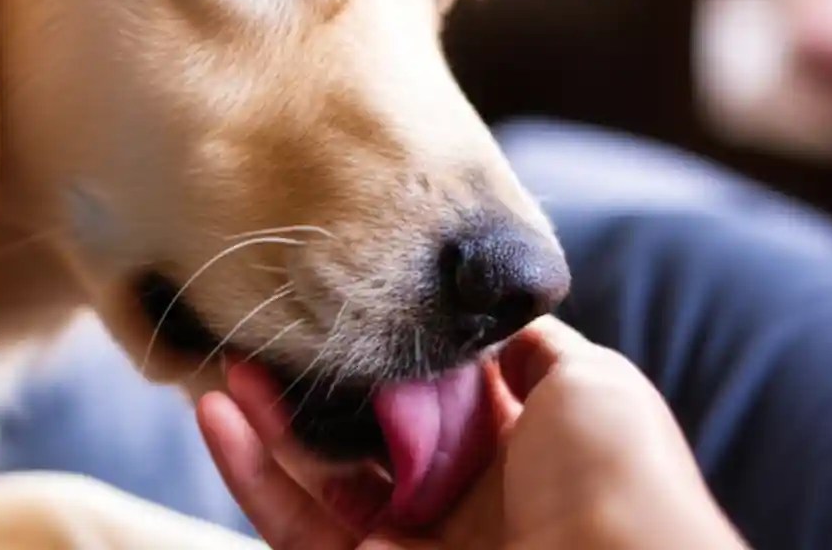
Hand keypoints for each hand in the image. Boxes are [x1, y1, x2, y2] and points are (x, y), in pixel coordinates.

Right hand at [196, 316, 746, 549]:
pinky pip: (291, 523)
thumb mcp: (591, 383)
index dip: (384, 353)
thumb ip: (532, 348)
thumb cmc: (615, 477)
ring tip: (229, 364)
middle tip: (266, 334)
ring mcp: (409, 542)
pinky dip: (248, 471)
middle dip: (315, 384)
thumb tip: (491, 316)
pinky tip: (216, 414)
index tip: (342, 305)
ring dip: (267, 419)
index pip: (430, 393)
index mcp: (516, 449)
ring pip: (317, 476)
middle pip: (364, 433)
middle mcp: (459, 498)